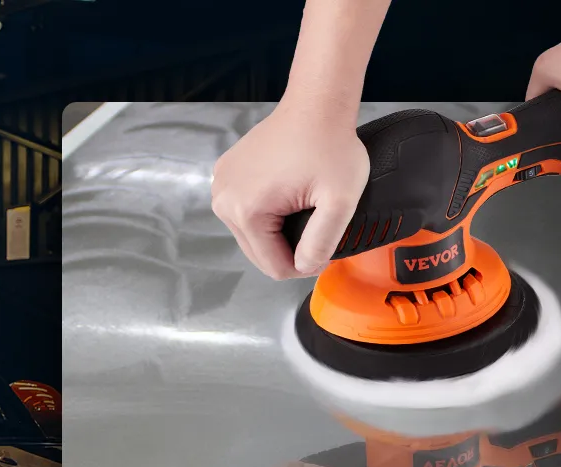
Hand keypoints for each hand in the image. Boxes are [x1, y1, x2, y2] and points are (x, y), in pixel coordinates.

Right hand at [211, 103, 368, 278]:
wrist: (315, 106)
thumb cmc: (329, 146)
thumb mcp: (339, 201)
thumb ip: (322, 243)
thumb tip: (304, 266)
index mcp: (246, 211)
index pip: (274, 267)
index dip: (305, 264)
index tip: (325, 244)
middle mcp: (224, 200)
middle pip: (259, 253)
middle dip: (289, 247)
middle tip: (317, 223)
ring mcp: (221, 185)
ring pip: (252, 235)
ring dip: (278, 231)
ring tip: (302, 207)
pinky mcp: (225, 175)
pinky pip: (245, 211)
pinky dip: (267, 212)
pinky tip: (287, 195)